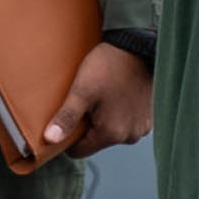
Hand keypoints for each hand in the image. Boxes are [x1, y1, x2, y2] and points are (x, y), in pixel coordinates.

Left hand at [38, 39, 153, 159]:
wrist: (139, 47)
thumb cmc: (109, 66)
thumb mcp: (82, 90)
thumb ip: (66, 117)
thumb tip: (49, 139)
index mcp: (112, 134)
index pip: (79, 151)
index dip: (69, 136)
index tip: (68, 117)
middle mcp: (130, 137)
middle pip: (95, 141)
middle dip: (87, 126)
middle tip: (85, 101)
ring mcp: (142, 128)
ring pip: (111, 131)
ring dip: (103, 119)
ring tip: (101, 96)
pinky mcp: (149, 117)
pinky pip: (126, 123)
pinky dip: (118, 113)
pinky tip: (116, 95)